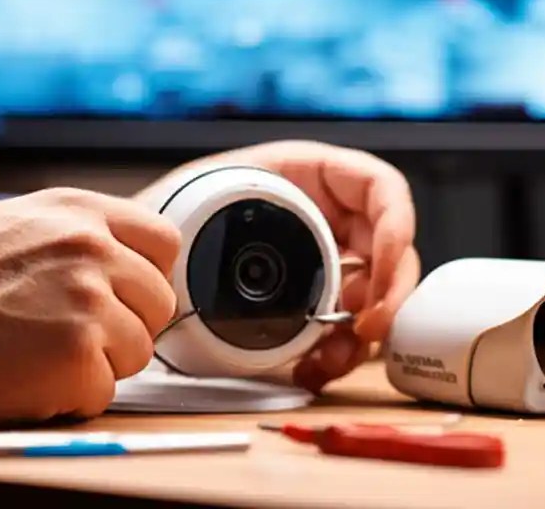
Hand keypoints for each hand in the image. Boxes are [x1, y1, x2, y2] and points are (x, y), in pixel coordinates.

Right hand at [0, 188, 180, 425]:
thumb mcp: (6, 222)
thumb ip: (69, 231)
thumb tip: (118, 251)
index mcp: (76, 211)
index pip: (163, 242)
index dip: (146, 276)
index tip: (122, 297)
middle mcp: (91, 248)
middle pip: (158, 302)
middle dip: (124, 326)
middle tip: (66, 338)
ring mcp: (88, 303)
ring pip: (138, 351)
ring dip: (97, 365)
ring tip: (34, 356)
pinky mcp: (77, 358)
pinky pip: (104, 393)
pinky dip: (69, 399)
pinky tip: (22, 380)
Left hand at [136, 140, 419, 391]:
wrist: (149, 257)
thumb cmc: (169, 209)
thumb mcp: (189, 201)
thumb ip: (211, 215)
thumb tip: (222, 249)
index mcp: (309, 174)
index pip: (379, 189)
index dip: (396, 225)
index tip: (384, 266)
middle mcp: (328, 215)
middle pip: (390, 249)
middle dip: (387, 292)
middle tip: (367, 326)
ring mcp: (327, 259)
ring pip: (372, 295)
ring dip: (362, 333)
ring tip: (329, 361)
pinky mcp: (316, 302)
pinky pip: (345, 328)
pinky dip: (337, 353)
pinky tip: (311, 369)